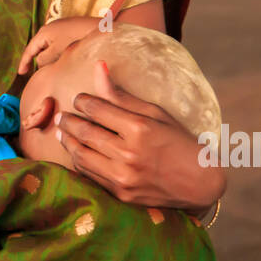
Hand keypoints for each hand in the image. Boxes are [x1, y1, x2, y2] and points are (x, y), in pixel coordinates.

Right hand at [17, 16, 100, 74]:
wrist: (100, 28)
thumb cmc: (77, 39)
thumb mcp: (57, 52)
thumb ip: (44, 59)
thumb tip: (39, 63)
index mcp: (44, 32)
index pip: (29, 49)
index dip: (24, 62)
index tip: (20, 73)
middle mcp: (49, 29)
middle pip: (38, 48)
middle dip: (34, 60)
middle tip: (31, 74)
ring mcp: (60, 29)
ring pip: (48, 48)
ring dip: (47, 59)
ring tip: (48, 71)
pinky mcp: (69, 32)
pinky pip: (57, 46)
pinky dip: (55, 55)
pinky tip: (61, 63)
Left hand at [57, 60, 225, 210]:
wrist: (199, 183)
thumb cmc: (179, 142)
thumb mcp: (155, 113)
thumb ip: (122, 95)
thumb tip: (98, 67)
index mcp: (139, 128)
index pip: (97, 109)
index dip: (82, 101)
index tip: (79, 99)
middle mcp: (129, 153)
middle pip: (84, 132)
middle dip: (68, 121)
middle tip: (61, 115)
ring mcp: (124, 177)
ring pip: (81, 156)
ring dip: (67, 141)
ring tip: (62, 132)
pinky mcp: (121, 194)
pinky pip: (89, 175)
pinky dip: (79, 161)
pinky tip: (77, 151)